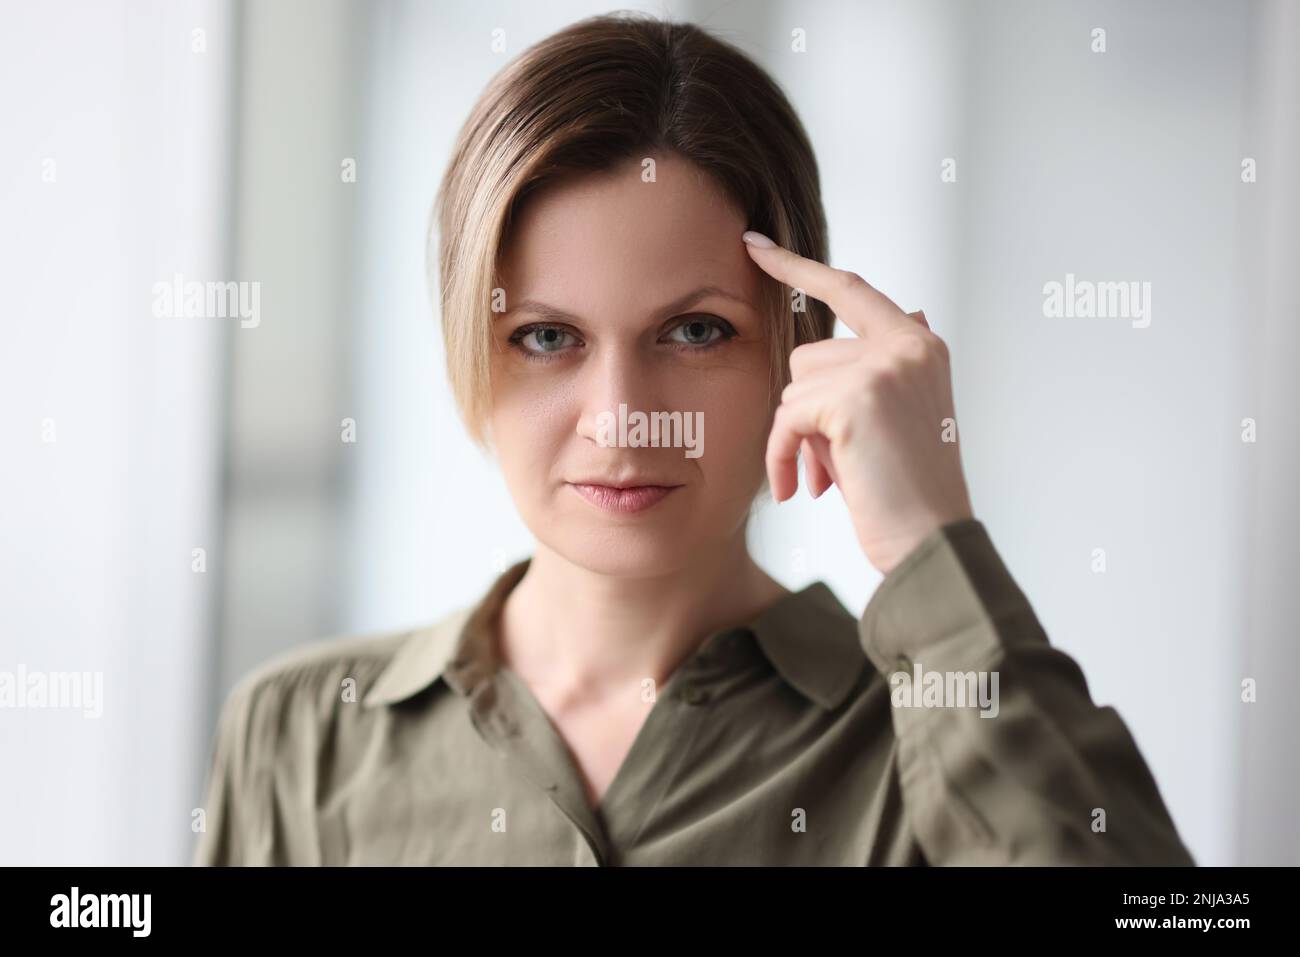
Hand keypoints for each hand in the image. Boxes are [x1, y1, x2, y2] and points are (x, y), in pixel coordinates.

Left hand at [743, 230, 973, 574]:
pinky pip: (786, 418)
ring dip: (796, 438)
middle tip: (827, 462)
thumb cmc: (908, 490)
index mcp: (920, 344)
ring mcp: (882, 366)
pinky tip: (802, 489)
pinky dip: (783, 456)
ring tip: (827, 478)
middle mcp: (907, 344)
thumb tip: (905, 312)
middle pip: (807, 355)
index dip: (798, 266)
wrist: (929, 542)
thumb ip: (879, 368)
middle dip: (803, 411)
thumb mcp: (899, 417)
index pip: (849, 289)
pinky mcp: (856, 397)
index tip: (754, 244)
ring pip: (792, 387)